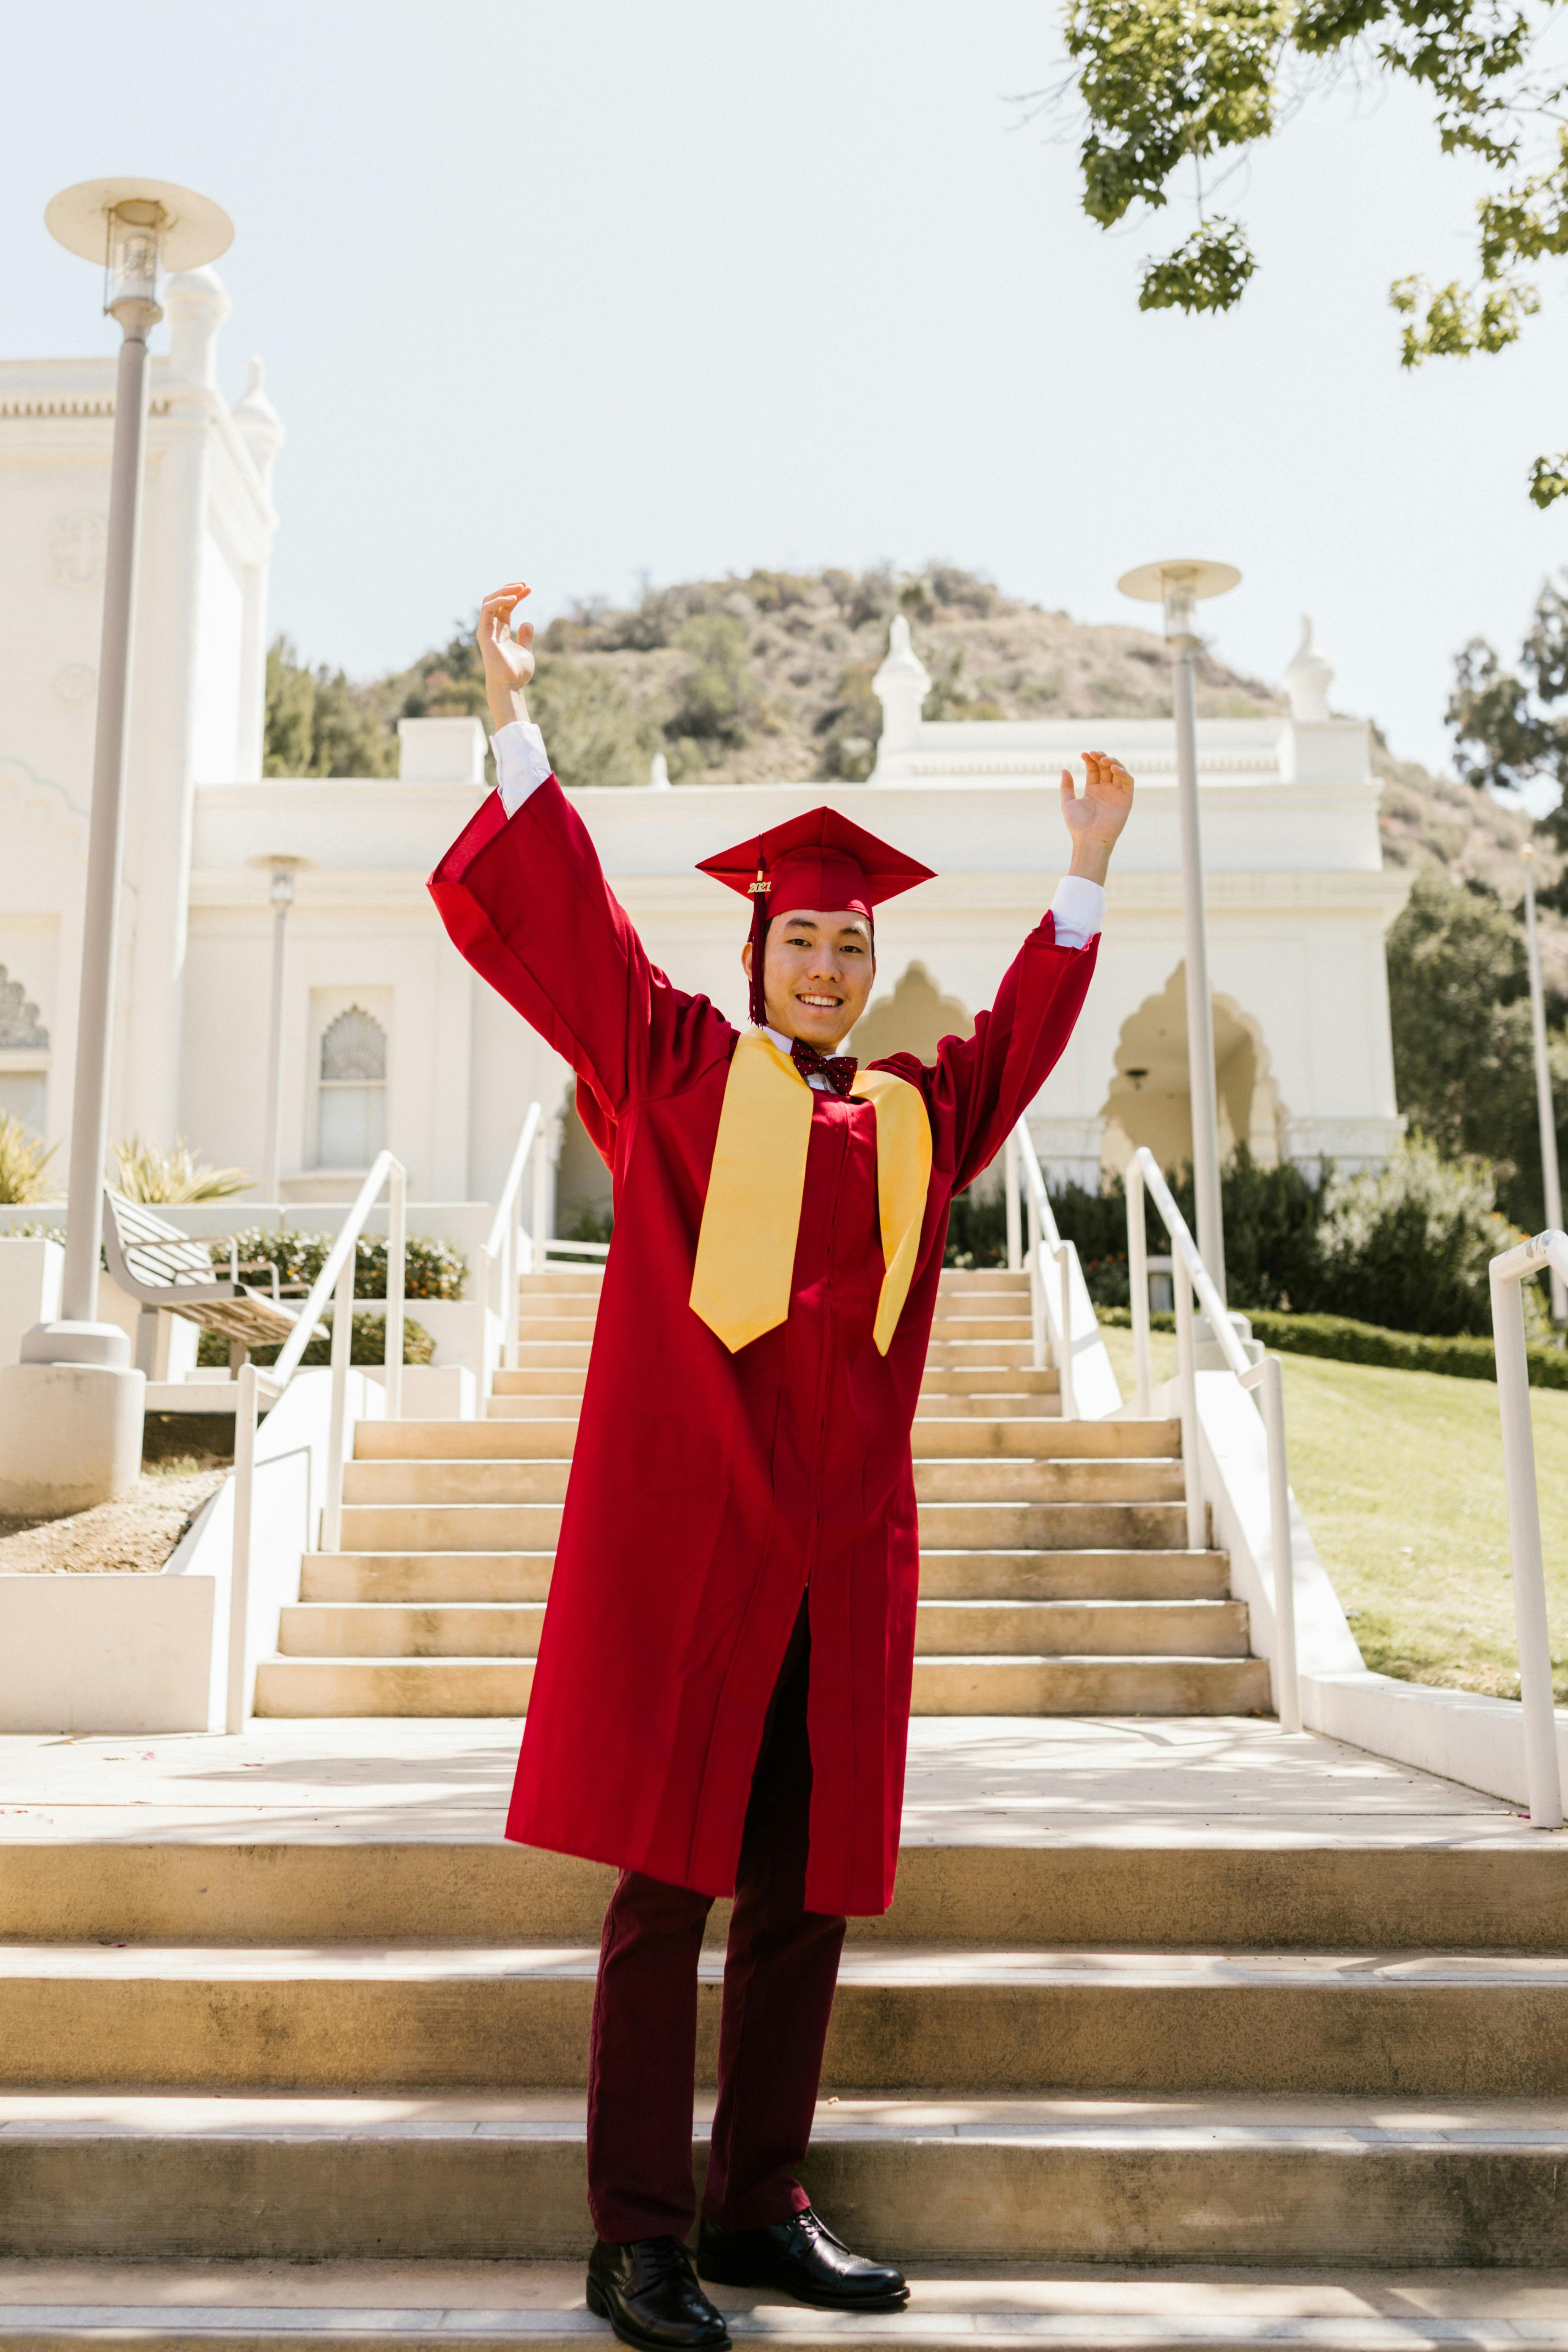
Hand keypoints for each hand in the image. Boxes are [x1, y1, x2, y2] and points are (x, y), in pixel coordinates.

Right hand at [477, 581, 535, 732]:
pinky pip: (488, 609)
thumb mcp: (526, 650)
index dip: (517, 595)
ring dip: (505, 591)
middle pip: (497, 600)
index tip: (530, 588)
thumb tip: (527, 622)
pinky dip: (499, 601)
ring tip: (520, 587)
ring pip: (490, 600)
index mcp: (501, 630)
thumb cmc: (516, 672)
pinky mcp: (484, 632)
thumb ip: (525, 637)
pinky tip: (514, 599)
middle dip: (511, 589)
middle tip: (525, 584)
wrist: (510, 686)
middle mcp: (492, 627)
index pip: (507, 606)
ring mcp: (486, 629)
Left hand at [1060, 750, 1132, 884]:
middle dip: (1101, 758)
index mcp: (1093, 791)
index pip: (1094, 769)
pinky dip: (1123, 773)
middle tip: (1093, 754)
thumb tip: (1064, 770)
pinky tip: (1114, 768)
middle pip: (1107, 768)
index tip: (1083, 754)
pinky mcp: (1126, 799)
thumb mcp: (1067, 803)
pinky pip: (1128, 782)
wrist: (1089, 840)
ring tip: (1103, 760)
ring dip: (1113, 762)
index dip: (1090, 760)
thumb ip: (1066, 787)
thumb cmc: (1078, 825)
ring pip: (1119, 771)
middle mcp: (1106, 791)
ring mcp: (1116, 794)